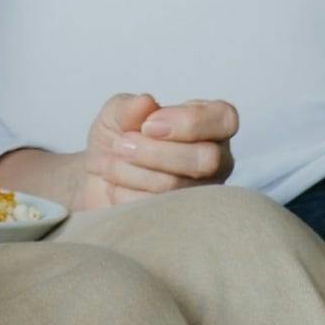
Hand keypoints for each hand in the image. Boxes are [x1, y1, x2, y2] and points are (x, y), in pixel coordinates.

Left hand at [61, 92, 238, 210]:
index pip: (224, 119)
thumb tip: (145, 103)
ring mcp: (203, 194)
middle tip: (122, 145)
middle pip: (206, 159)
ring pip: (177, 187)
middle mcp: (217, 160)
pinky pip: (158, 211)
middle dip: (155, 152)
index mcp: (210, 125)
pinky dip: (125, 195)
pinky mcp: (183, 220)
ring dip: (131, 172)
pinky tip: (114, 187)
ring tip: (108, 164)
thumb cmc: (118, 138)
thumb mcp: (117, 113)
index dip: (188, 122)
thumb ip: (130, 107)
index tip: (148, 125)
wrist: (99, 178)